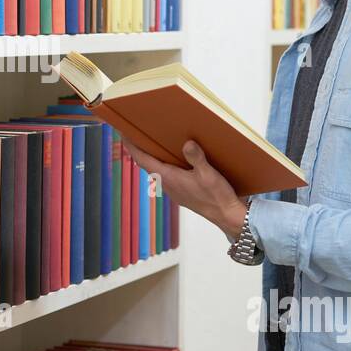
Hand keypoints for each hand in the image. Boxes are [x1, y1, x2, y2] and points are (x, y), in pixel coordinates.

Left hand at [122, 138, 249, 241]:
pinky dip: (166, 165)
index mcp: (169, 178)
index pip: (143, 160)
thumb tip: (187, 144)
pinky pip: (168, 176)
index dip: (132, 147)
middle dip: (141, 150)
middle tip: (137, 134)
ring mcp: (175, 190)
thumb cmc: (217, 197)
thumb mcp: (208, 174)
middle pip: (148, 164)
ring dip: (154, 158)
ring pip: (158, 171)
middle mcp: (168, 185)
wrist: (227, 216)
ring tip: (154, 143)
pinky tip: (176, 159)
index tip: (123, 135)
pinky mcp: (183, 192)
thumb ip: (196, 158)